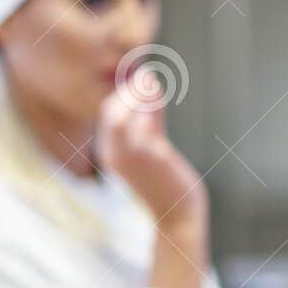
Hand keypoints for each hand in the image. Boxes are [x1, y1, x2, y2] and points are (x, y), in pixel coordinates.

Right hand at [97, 69, 207, 230]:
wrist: (178, 212)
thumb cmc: (167, 180)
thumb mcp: (154, 146)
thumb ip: (151, 120)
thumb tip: (152, 88)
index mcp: (112, 154)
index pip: (108, 115)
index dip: (123, 93)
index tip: (140, 78)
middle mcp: (115, 155)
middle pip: (111, 112)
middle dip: (128, 90)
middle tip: (147, 75)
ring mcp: (131, 157)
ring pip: (121, 117)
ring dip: (137, 94)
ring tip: (152, 80)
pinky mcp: (150, 159)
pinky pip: (144, 126)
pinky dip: (149, 105)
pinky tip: (159, 93)